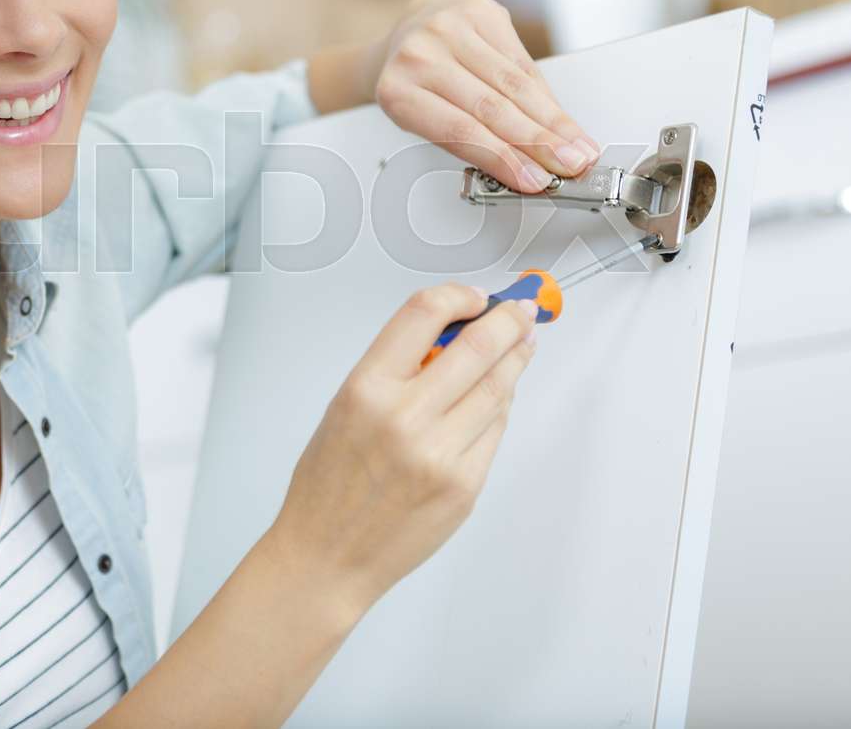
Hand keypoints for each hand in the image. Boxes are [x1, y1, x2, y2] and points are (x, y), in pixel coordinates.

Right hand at [268, 284, 538, 617]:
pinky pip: (495, 431)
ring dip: (516, 359)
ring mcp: (440, 454)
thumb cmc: (328, 484)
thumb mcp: (346, 408)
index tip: (475, 296)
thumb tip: (454, 337)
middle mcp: (404, 417)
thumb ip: (396, 371)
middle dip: (510, 320)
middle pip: (478, 346)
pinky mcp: (464, 485)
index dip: (459, 296)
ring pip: (498, 388)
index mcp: (365, 389)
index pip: (423, 314)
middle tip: (522, 309)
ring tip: (523, 344)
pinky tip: (500, 395)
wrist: (327, 554)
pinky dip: (502, 406)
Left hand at [373, 0, 599, 193]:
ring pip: (513, 84)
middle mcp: (420, 54)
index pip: (459, 131)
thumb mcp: (421, 117)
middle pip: (491, 108)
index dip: (503, 158)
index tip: (534, 180)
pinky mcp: (479, 12)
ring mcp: (450, 28)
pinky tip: (561, 115)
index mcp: (397, 90)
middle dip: (538, 143)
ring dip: (553, 121)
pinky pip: (522, 60)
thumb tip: (524, 167)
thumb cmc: (413, 80)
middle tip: (569, 167)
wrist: (408, 31)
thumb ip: (465, 140)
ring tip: (577, 147)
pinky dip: (545, 95)